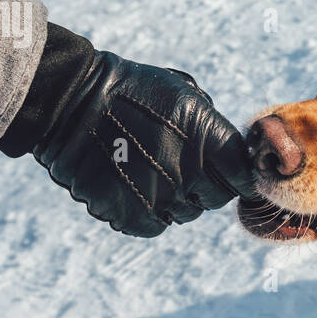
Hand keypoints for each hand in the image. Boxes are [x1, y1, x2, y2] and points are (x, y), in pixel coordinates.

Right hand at [32, 46, 255, 236]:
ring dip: (175, 198)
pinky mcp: (131, 216)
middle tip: (180, 165)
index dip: (236, 176)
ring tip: (151, 171)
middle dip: (204, 186)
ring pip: (185, 213)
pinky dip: (147, 211)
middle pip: (215, 199)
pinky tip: (133, 186)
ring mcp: (160, 199)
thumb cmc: (134, 93)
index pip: (242, 177)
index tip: (227, 173)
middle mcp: (190, 175)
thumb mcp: (185, 95)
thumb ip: (214, 128)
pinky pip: (155, 224)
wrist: (74, 103)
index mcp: (209, 142)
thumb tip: (234, 155)